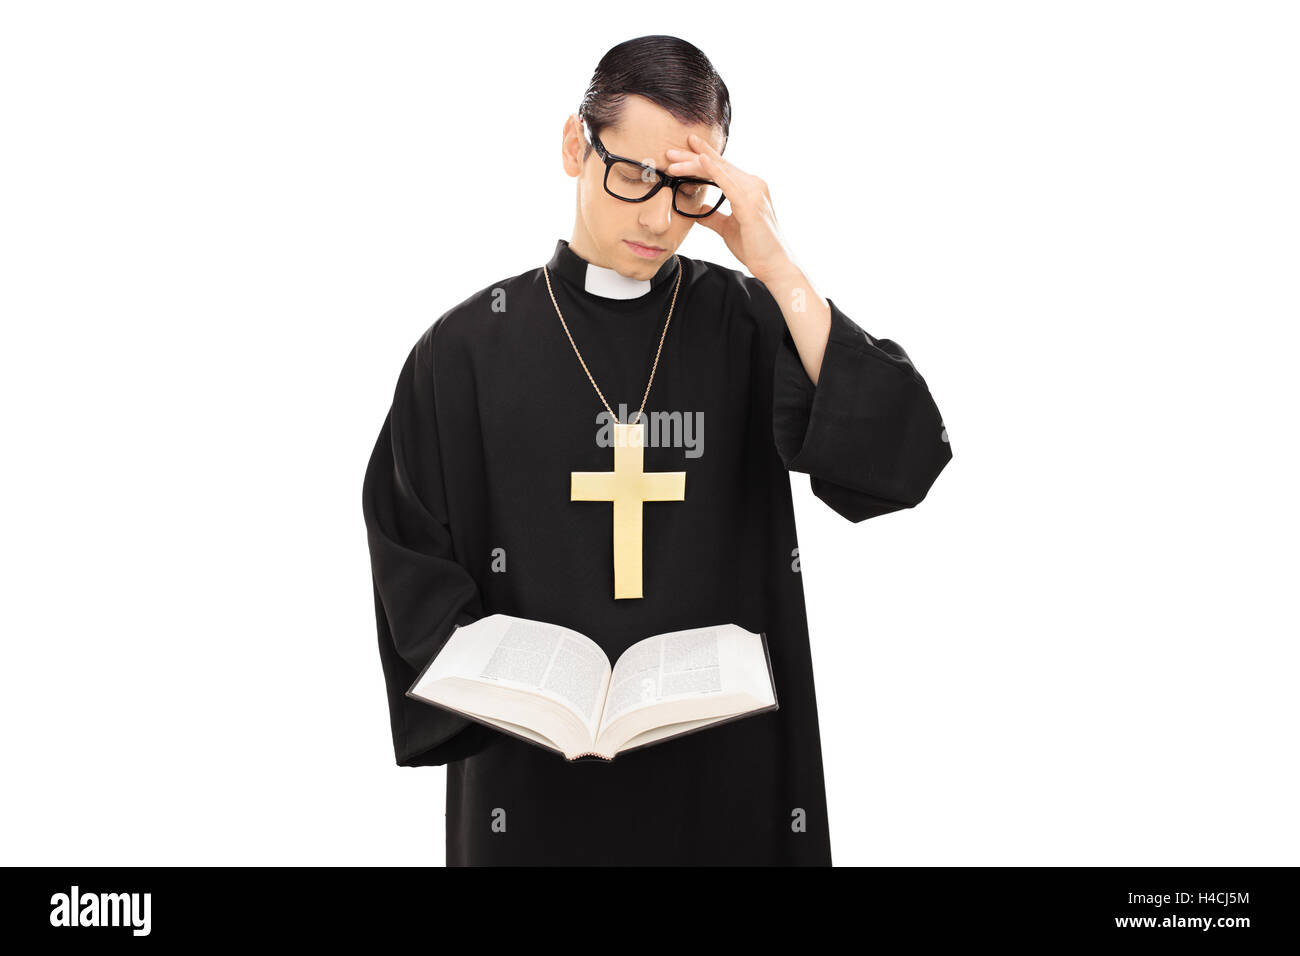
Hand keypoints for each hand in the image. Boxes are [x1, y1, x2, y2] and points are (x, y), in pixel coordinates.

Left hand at [666, 133, 797, 283]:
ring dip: (695, 163)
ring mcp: (753, 192)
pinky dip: (714, 170)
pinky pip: (728, 183)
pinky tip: (701, 159)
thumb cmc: (754, 248)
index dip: (703, 157)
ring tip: (672, 159)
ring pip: (719, 171)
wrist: (773, 266)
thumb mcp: (727, 228)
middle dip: (693, 156)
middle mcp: (754, 184)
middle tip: (669, 152)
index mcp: (749, 188)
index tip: (683, 149)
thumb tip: (697, 211)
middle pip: (719, 165)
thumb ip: (712, 217)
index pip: (722, 168)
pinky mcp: (750, 204)